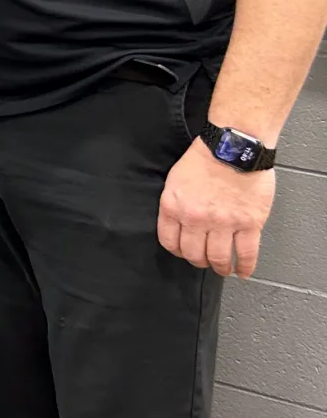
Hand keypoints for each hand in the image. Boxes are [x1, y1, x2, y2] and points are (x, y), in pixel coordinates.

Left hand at [159, 138, 274, 276]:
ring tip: (223, 268)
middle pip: (193, 253)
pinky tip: (243, 271)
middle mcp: (196, 219)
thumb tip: (177, 220)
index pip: (169, 241)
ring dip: (220, 267)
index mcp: (174, 207)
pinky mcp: (249, 223)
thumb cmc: (206, 157)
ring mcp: (223, 223)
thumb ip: (175, 203)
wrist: (234, 147)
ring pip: (218, 257)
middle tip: (204, 261)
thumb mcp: (175, 179)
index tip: (183, 253)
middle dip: (198, 260)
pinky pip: (246, 253)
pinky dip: (245, 266)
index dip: (177, 251)